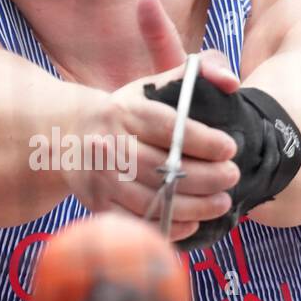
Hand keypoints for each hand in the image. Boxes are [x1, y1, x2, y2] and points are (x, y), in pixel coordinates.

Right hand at [66, 0, 243, 243]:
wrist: (68, 136)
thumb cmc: (125, 112)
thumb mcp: (150, 87)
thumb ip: (193, 75)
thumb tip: (231, 81)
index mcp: (125, 112)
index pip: (169, 127)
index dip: (203, 141)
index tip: (230, 148)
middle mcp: (109, 145)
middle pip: (164, 168)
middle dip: (207, 177)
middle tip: (232, 177)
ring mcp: (101, 178)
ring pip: (154, 200)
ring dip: (195, 206)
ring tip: (222, 202)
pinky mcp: (98, 204)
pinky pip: (139, 222)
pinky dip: (170, 226)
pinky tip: (194, 221)